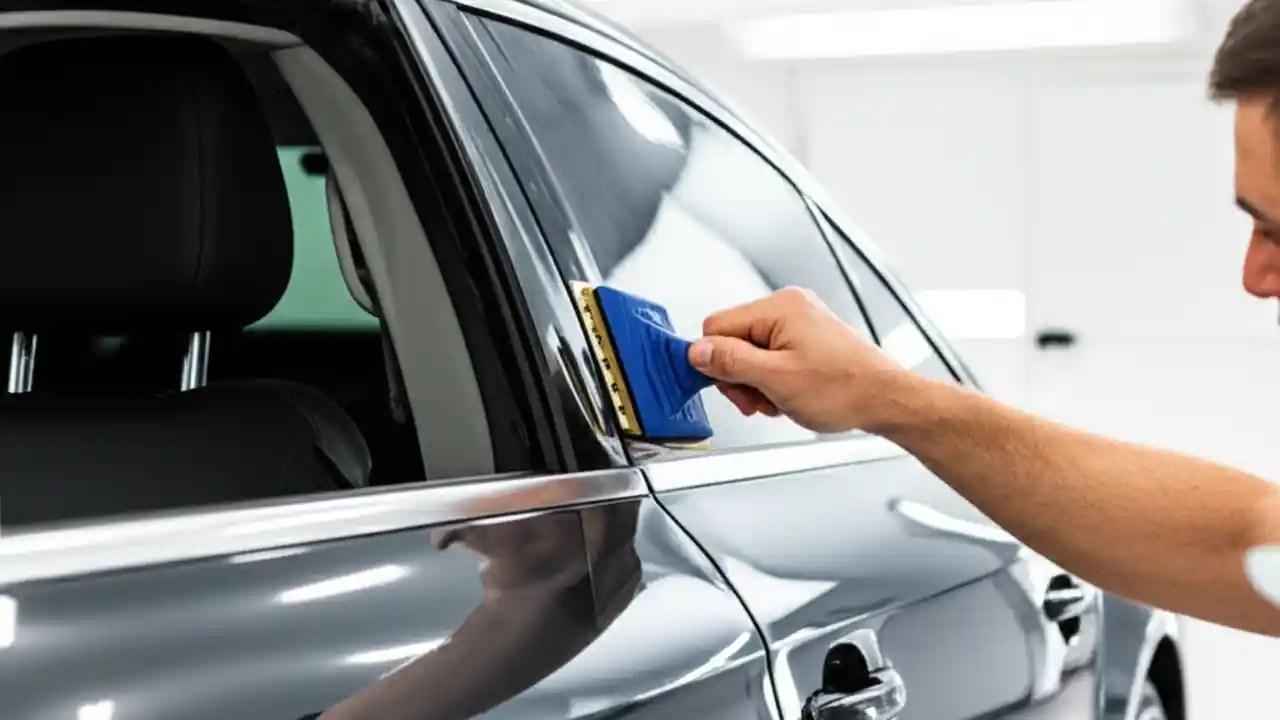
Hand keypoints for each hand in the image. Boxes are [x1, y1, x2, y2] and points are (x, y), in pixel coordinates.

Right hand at [688, 288, 911, 433]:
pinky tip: (788, 395)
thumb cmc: (846, 389)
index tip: (731, 385)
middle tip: (759, 399)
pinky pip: (770, 357)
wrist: (885, 400)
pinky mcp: (806, 339)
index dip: (717, 361)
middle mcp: (789, 308)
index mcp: (780, 308)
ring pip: (750, 353)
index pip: (717, 326)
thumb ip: (731, 362)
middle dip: (740, 376)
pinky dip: (772, 380)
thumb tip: (697, 351)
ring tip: (779, 399)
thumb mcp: (777, 379)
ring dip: (756, 383)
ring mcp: (799, 323)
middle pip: (732, 340)